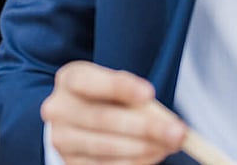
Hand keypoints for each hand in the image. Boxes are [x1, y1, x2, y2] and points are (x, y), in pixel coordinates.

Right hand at [41, 61, 185, 163]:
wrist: (77, 117)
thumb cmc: (103, 97)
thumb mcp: (112, 84)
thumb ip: (132, 94)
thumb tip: (164, 120)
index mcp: (69, 79)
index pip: (91, 82)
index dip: (120, 88)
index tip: (149, 93)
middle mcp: (58, 108)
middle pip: (102, 118)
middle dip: (145, 127)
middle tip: (178, 132)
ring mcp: (62, 138)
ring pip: (106, 147)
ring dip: (144, 148)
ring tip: (170, 145)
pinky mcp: (70, 162)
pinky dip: (135, 162)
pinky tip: (154, 154)